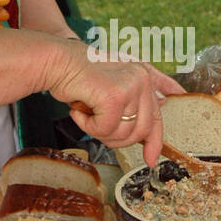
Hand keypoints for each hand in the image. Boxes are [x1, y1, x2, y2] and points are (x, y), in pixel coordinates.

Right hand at [46, 42, 183, 165]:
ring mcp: (130, 87)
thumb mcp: (114, 80)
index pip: (157, 116)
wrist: (57, 61)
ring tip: (86, 114)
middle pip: (142, 131)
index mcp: (144, 76)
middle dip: (117, 138)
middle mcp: (142, 79)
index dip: (155, 142)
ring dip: (99, 131)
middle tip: (97, 127)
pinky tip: (79, 111)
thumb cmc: (80, 73)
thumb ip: (139, 91)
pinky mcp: (115, 96)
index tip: (151, 159)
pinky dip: (88, 126)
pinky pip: (105, 129)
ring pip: (124, 134)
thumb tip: (163, 102)